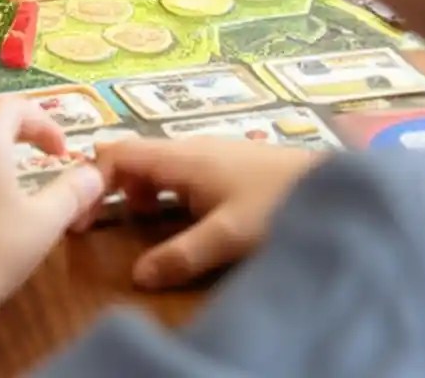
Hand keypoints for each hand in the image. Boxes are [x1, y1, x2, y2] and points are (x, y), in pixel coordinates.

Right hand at [89, 139, 324, 289]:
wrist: (345, 188)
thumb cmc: (282, 204)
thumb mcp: (230, 237)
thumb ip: (182, 256)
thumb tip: (137, 276)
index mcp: (183, 157)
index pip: (117, 154)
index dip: (91, 182)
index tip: (79, 217)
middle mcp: (192, 148)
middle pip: (135, 157)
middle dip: (111, 187)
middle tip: (99, 223)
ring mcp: (213, 155)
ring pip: (160, 166)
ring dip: (140, 191)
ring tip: (140, 223)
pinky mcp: (231, 167)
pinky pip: (182, 174)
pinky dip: (166, 193)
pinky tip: (182, 218)